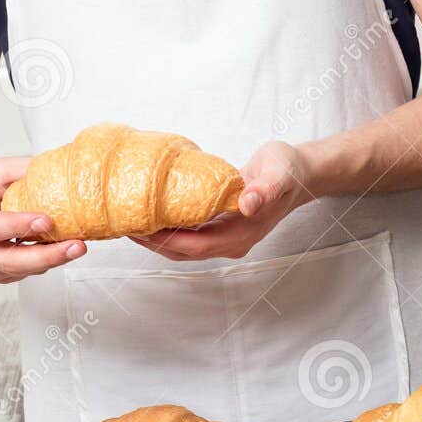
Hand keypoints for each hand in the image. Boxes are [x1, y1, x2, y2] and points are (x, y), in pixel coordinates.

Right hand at [0, 155, 85, 283]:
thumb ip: (20, 170)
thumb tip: (56, 166)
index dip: (20, 225)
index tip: (47, 220)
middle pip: (9, 260)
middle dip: (47, 256)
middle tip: (76, 245)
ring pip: (17, 271)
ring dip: (49, 263)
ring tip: (76, 248)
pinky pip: (18, 274)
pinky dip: (39, 266)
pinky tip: (57, 253)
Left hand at [131, 141, 315, 261]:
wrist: (298, 173)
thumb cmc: (287, 171)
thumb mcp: (279, 174)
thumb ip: (265, 190)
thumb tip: (248, 204)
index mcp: (242, 234)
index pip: (197, 246)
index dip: (167, 241)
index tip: (140, 229)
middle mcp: (232, 242)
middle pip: (184, 251)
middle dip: (152, 242)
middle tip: (123, 224)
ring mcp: (226, 236)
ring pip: (183, 245)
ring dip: (156, 236)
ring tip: (129, 220)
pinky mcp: (219, 225)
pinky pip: (188, 232)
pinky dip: (168, 225)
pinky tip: (151, 212)